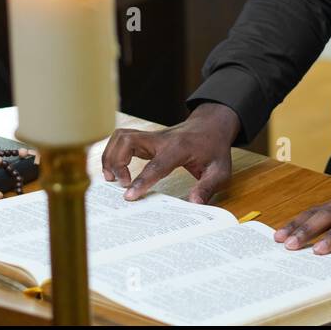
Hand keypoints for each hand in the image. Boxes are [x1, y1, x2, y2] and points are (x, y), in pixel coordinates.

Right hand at [100, 102, 240, 204]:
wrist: (212, 125)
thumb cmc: (214, 149)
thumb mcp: (220, 170)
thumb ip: (207, 187)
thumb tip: (193, 203)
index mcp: (179, 148)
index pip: (156, 164)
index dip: (142, 180)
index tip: (129, 196)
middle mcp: (161, 139)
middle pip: (128, 140)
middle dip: (116, 162)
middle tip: (120, 184)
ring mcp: (151, 136)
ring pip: (121, 136)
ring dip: (111, 156)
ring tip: (112, 178)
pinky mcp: (145, 138)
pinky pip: (122, 139)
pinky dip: (113, 152)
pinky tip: (115, 170)